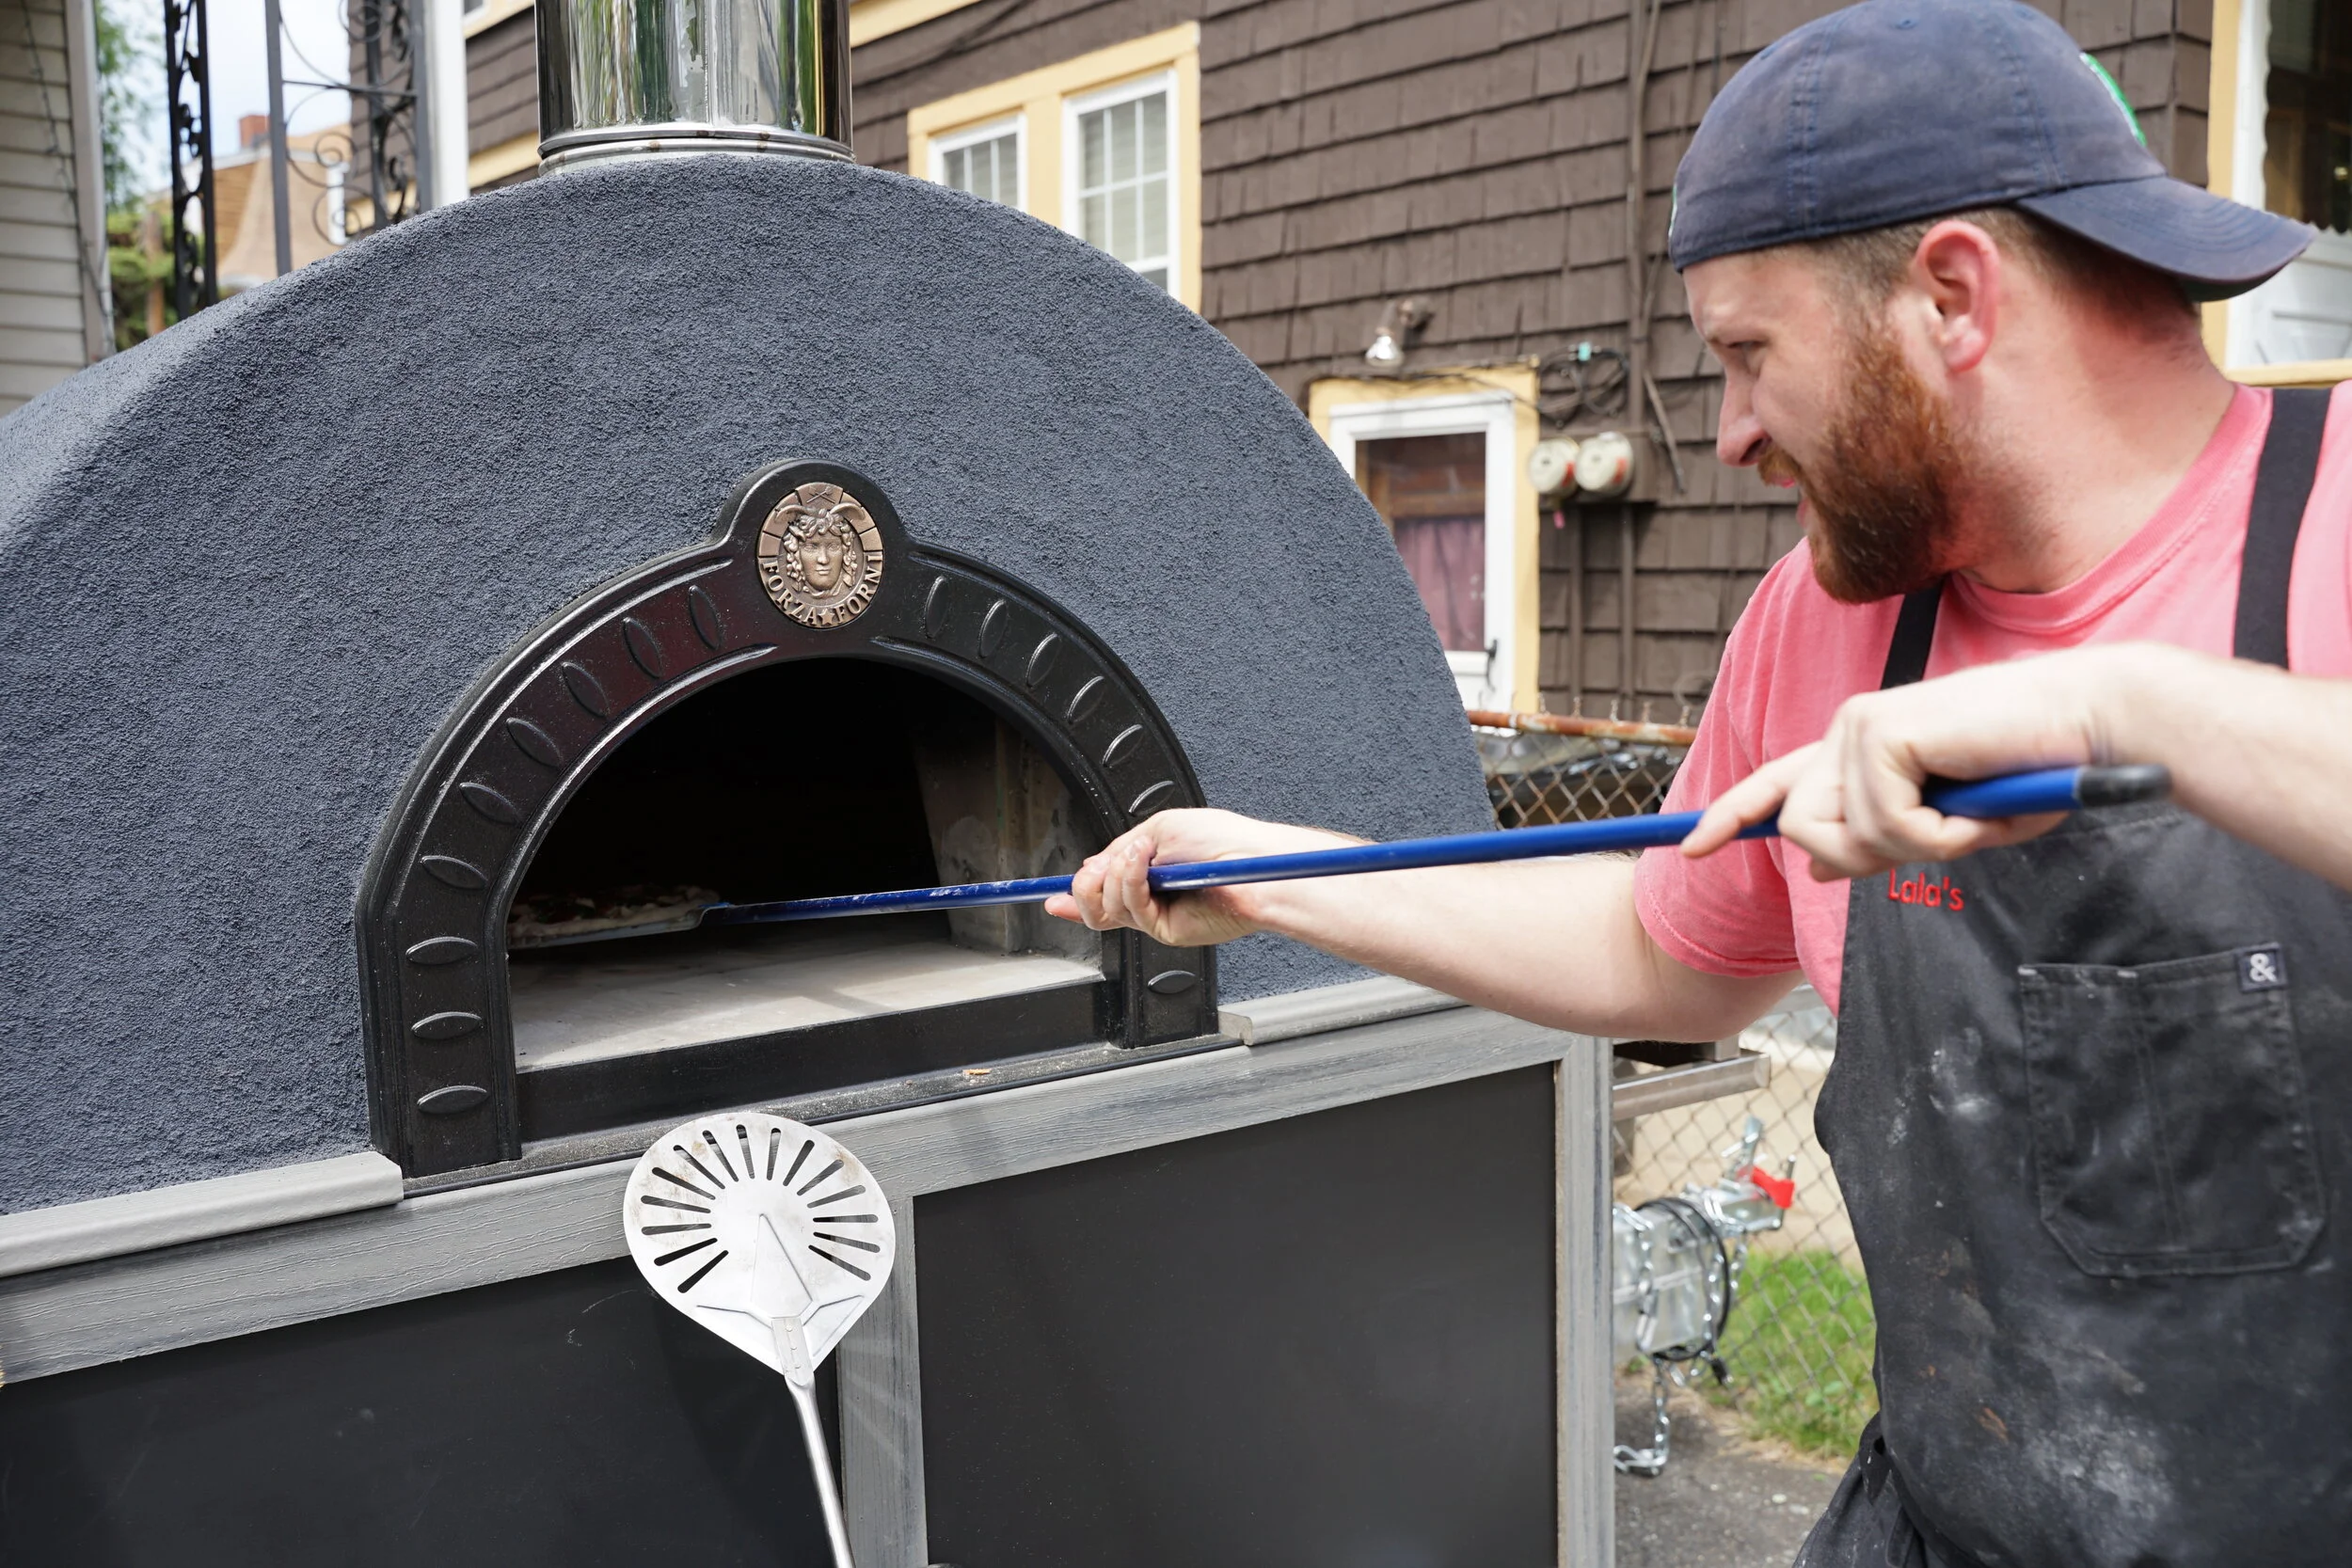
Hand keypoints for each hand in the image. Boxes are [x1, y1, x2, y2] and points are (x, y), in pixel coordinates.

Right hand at [1044, 808, 1359, 946]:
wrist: (1254, 864)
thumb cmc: (1224, 841)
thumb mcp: (1160, 830)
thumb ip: (1121, 852)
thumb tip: (1090, 869)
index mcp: (1149, 875)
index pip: (1103, 892)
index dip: (1074, 898)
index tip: (1051, 898)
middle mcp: (1150, 900)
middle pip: (1093, 907)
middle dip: (1085, 884)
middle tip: (1101, 866)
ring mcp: (1156, 917)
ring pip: (1103, 908)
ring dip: (1113, 873)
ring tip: (1139, 854)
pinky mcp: (1165, 929)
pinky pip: (1128, 907)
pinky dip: (1128, 878)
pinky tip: (1142, 861)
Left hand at [1678, 645, 2148, 879]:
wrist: (2089, 724)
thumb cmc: (2032, 769)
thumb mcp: (1947, 819)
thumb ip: (1881, 836)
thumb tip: (1819, 868)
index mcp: (1860, 746)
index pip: (1778, 783)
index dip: (1732, 815)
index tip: (1691, 850)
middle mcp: (1848, 730)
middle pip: (1801, 833)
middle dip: (1862, 860)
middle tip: (1942, 840)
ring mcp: (1858, 728)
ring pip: (1839, 839)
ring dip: (1913, 849)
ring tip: (1969, 816)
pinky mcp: (1879, 734)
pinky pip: (1883, 829)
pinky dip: (1938, 839)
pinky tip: (1976, 805)